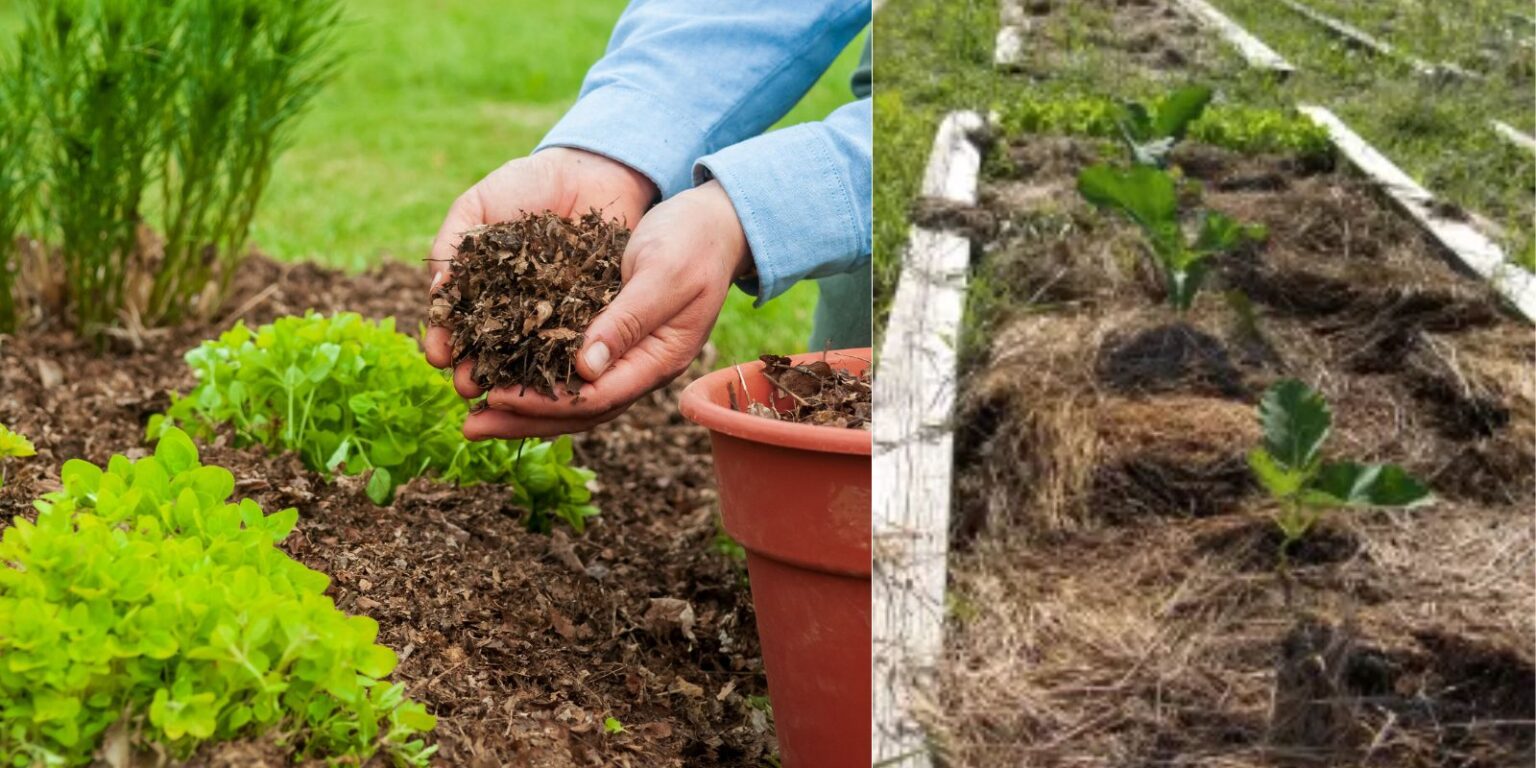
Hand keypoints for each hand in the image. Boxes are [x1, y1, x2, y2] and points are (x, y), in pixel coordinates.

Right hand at [423, 147, 656, 370]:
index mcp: (482, 290)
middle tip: (468, 388)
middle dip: (476, 370)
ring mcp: (553, 316)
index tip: (437, 356)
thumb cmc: (525, 185)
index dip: (445, 340)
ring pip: (531, 355)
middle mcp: (515, 311)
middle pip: (491, 349)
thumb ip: (454, 244)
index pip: (457, 323)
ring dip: (514, 378)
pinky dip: (563, 359)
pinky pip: (576, 340)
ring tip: (500, 393)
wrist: (586, 171)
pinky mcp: (592, 315)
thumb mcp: (478, 206)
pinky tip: (551, 376)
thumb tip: (437, 290)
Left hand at [461, 180, 750, 438]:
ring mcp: (626, 354)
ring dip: (522, 406)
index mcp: (658, 359)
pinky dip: (533, 374)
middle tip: (470, 427)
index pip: (595, 397)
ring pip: (570, 395)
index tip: (496, 397)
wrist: (714, 222)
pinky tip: (499, 370)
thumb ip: (627, 320)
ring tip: (474, 412)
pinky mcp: (611, 335)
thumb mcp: (662, 274)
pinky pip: (567, 367)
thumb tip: (583, 369)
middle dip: (522, 419)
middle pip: (577, 410)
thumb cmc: (693, 241)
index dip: (544, 402)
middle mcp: (640, 366)